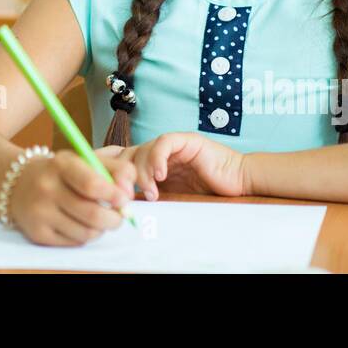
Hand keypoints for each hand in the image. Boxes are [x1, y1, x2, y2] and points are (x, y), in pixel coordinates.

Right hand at [7, 147, 136, 246]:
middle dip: (115, 218)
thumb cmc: (62, 172)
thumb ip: (115, 169)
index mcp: (60, 164)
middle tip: (119, 215)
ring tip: (99, 218)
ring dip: (101, 229)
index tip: (125, 199)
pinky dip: (85, 235)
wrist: (18, 183)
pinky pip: (74, 242)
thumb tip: (129, 192)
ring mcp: (40, 212)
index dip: (114, 194)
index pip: (92, 184)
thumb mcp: (85, 160)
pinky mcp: (38, 233)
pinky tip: (79, 223)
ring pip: (87, 232)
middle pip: (92, 214)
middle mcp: (46, 188)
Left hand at [103, 132, 247, 198]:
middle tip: (125, 194)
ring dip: (143, 171)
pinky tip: (160, 176)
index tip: (109, 193)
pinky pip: (165, 142)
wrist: (238, 184)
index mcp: (152, 165)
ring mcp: (172, 145)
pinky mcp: (186, 140)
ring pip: (144, 149)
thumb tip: (122, 207)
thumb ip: (151, 196)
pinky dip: (158, 158)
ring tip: (152, 192)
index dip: (113, 173)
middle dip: (123, 174)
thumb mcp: (173, 197)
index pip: (123, 162)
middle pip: (129, 154)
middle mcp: (159, 152)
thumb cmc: (208, 193)